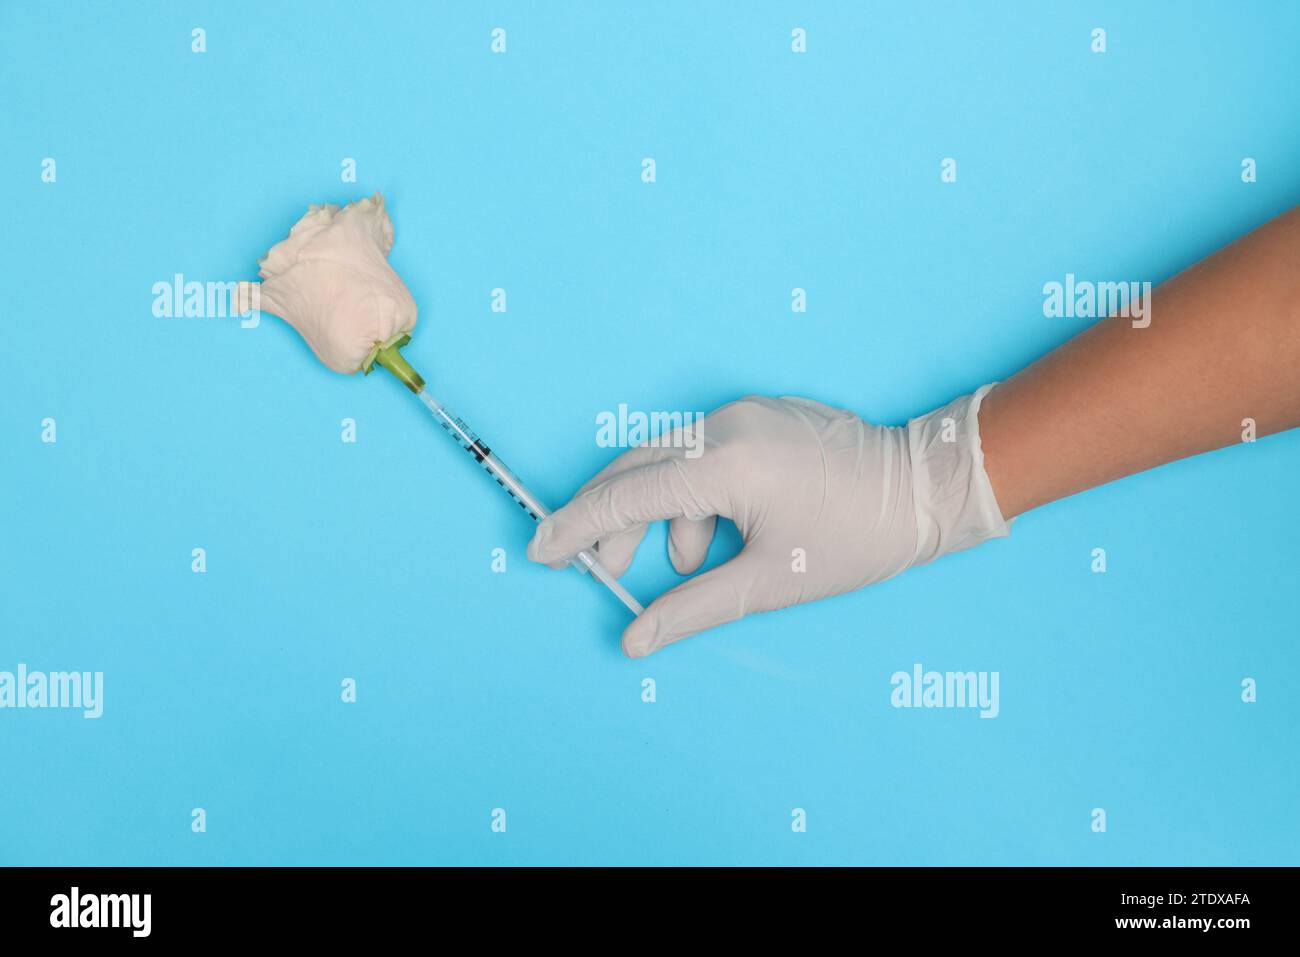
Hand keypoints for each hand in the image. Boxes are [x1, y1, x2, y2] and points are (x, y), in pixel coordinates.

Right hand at [527, 388, 1010, 657]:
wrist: (926, 485)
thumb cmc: (857, 536)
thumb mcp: (771, 581)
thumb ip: (692, 608)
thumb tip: (635, 639)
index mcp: (726, 462)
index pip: (626, 495)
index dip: (577, 527)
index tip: (541, 552)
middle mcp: (725, 424)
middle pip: (634, 469)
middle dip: (610, 523)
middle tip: (600, 570)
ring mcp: (742, 413)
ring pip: (667, 463)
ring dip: (662, 516)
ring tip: (693, 566)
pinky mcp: (757, 415)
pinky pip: (700, 453)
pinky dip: (694, 497)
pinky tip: (722, 535)